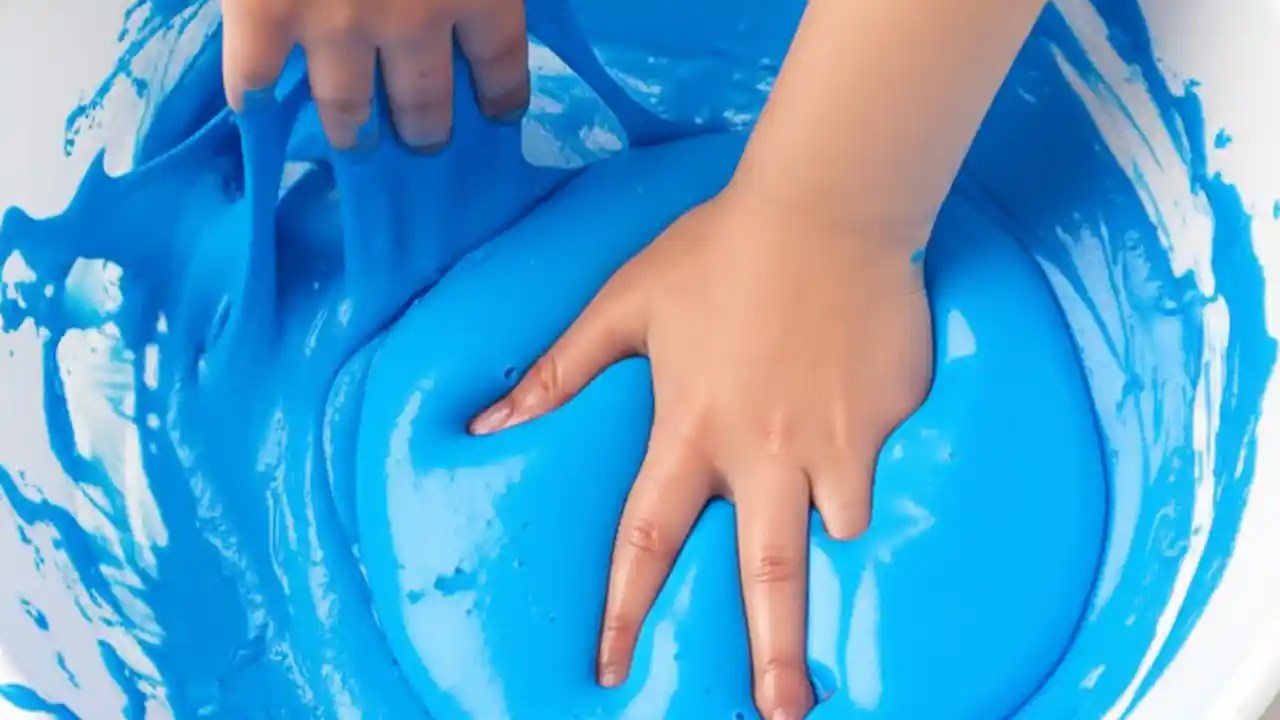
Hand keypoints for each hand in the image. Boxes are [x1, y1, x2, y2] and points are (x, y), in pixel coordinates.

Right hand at [221, 0, 529, 149]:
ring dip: (351, 129)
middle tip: (422, 141)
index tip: (498, 114)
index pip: (500, 63)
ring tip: (352, 140)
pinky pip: (254, 77)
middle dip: (425, 129)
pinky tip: (255, 106)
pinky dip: (253, 96)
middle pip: (425, 102)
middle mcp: (413, 21)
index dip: (501, 95)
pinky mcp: (262, 15)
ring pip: (346, 106)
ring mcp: (334, 25)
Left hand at [470, 186, 933, 718]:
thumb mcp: (626, 304)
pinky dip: (871, 465)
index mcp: (690, 430)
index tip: (609, 669)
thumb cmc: (718, 250)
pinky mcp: (888, 420)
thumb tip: (486, 426)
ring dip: (830, 544)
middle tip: (780, 715)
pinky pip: (882, 464)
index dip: (625, 610)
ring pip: (838, 528)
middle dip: (775, 657)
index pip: (648, 540)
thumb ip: (558, 371)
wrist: (828, 207)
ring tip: (833, 548)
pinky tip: (869, 423)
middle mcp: (762, 454)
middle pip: (769, 578)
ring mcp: (834, 442)